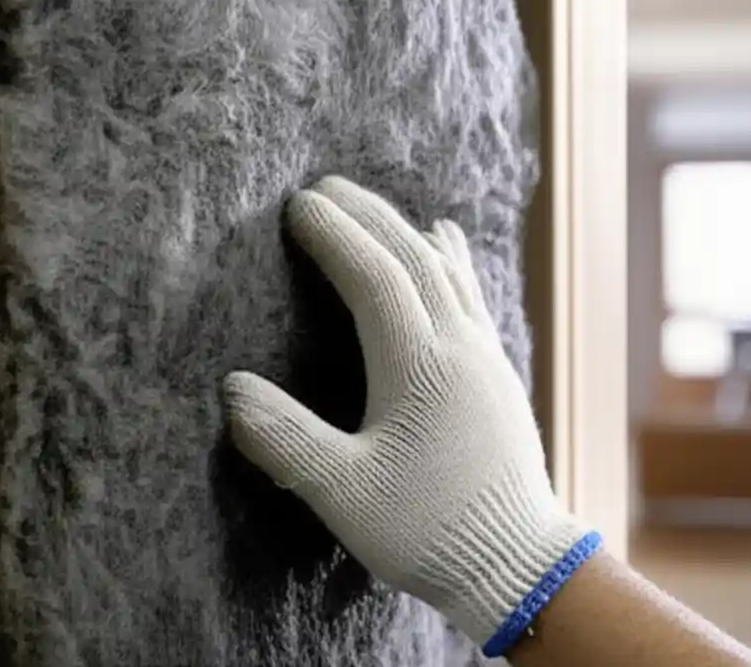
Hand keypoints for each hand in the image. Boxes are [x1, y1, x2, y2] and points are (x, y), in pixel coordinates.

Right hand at [224, 176, 597, 655]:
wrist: (518, 563)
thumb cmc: (428, 532)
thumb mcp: (344, 495)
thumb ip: (286, 440)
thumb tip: (232, 388)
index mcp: (419, 369)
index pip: (375, 278)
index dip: (335, 236)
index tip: (298, 205)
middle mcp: (459, 349)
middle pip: (414, 259)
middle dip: (368, 216)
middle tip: (326, 187)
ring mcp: (486, 358)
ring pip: (448, 271)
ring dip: (406, 230)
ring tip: (373, 206)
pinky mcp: (499, 375)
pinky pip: (470, 293)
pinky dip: (447, 258)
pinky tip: (444, 247)